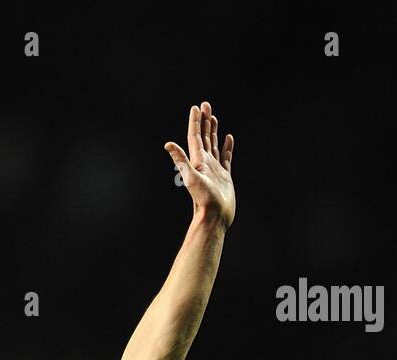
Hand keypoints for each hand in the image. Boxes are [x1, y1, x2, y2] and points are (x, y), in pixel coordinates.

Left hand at [165, 102, 235, 228]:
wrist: (214, 216)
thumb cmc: (203, 200)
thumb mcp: (191, 177)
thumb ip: (181, 160)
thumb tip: (168, 144)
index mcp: (197, 161)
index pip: (195, 137)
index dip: (195, 122)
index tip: (196, 107)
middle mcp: (204, 163)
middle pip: (204, 137)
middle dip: (204, 121)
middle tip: (206, 105)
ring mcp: (215, 169)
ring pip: (213, 144)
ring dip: (213, 131)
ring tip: (213, 117)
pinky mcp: (224, 176)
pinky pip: (226, 156)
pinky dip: (226, 146)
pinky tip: (228, 138)